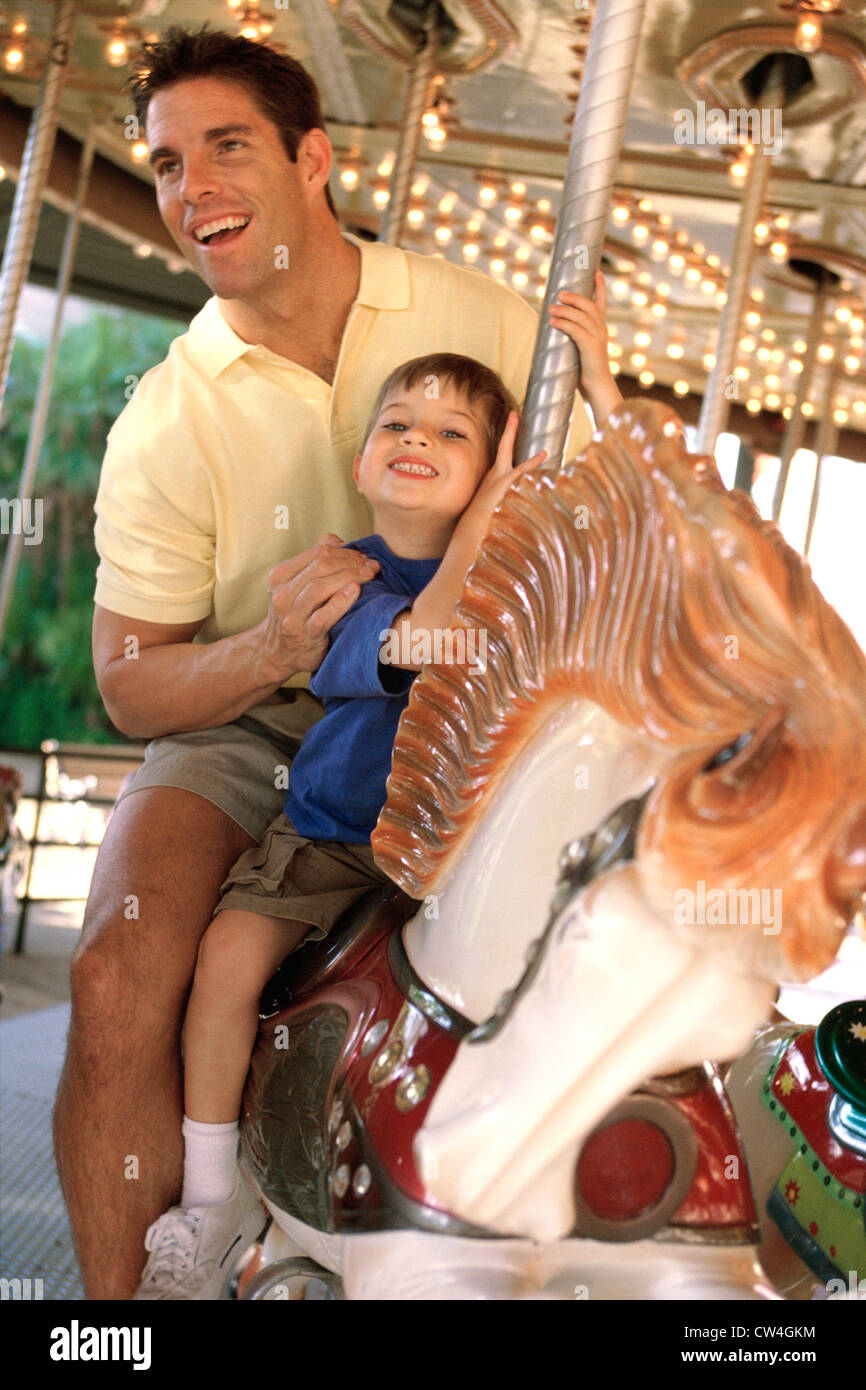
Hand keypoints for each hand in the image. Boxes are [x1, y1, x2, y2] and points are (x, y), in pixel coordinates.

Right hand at [257, 535, 378, 682]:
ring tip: (370, 575)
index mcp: (280, 576)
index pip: (317, 552)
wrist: (276, 652)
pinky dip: (341, 601)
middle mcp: (283, 594)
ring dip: (350, 576)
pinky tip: (356, 591)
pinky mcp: (306, 635)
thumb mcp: (295, 585)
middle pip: (321, 566)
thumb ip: (314, 562)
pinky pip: (323, 616)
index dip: (345, 551)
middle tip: (372, 565)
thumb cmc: (294, 614)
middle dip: (351, 562)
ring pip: (320, 587)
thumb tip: (338, 541)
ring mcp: (293, 616)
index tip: (364, 556)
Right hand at [458, 411, 545, 539]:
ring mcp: (500, 476)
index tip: (512, 424)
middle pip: (504, 445)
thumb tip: (512, 495)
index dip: (508, 438)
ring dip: (513, 435)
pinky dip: (532, 462)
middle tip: (514, 413)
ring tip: (520, 420)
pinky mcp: (504, 482)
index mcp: (494, 475)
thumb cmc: (483, 514)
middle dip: (509, 429)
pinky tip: (543, 455)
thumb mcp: (494, 502)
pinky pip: (520, 469)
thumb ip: (504, 494)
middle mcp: (496, 472)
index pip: (502, 452)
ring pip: (508, 451)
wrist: (475, 521)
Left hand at [547, 270, 612, 387]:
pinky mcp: (590, 346)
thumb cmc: (585, 369)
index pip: (602, 302)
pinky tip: (553, 322)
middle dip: (574, 297)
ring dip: (565, 310)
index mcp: (600, 328)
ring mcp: (597, 337)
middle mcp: (601, 329)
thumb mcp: (580, 348)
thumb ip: (573, 335)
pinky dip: (564, 324)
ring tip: (551, 308)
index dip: (600, 286)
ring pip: (581, 316)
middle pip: (589, 305)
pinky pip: (576, 330)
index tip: (597, 272)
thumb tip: (553, 325)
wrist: (597, 386)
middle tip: (559, 293)